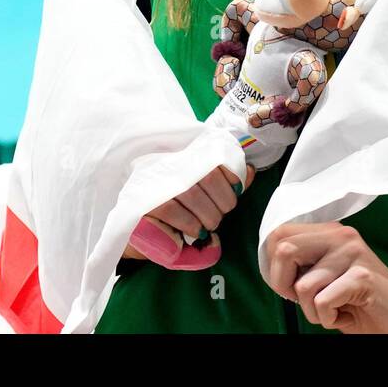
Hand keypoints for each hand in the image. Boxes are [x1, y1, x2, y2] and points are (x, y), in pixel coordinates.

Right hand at [122, 164, 254, 263]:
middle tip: (219, 216)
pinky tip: (193, 231)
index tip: (235, 191)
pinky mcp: (143, 201)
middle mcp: (169, 163)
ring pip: (192, 195)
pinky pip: (173, 211)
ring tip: (206, 226)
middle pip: (207, 177)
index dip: (232, 175)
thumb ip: (227, 181)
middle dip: (222, 202)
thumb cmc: (176, 211)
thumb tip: (249, 171)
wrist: (138, 231)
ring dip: (208, 216)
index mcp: (186, 155)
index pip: (216, 156)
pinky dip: (190, 225)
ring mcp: (155, 180)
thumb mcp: (203, 194)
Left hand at [263, 222, 387, 333]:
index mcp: (329, 231)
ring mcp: (353, 253)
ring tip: (331, 309)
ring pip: (303, 285)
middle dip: (283, 284)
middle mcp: (341, 235)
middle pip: (284, 249)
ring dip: (310, 310)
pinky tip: (343, 314)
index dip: (273, 265)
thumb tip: (269, 262)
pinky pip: (321, 301)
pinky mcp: (362, 277)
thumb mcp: (324, 274)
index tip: (289, 285)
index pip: (279, 233)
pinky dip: (326, 318)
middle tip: (304, 299)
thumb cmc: (356, 300)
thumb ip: (302, 262)